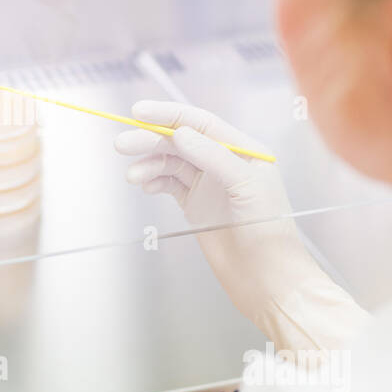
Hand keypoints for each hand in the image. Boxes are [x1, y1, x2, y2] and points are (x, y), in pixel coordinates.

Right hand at [116, 101, 369, 351]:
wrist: (266, 279)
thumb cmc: (269, 231)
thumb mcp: (246, 186)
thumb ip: (213, 156)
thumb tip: (180, 133)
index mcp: (242, 150)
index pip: (200, 122)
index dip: (168, 114)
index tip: (138, 112)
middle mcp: (224, 162)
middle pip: (180, 140)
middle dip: (150, 140)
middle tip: (122, 144)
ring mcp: (208, 184)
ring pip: (171, 162)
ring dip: (149, 164)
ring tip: (132, 176)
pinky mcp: (196, 205)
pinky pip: (169, 184)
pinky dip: (154, 181)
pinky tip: (145, 185)